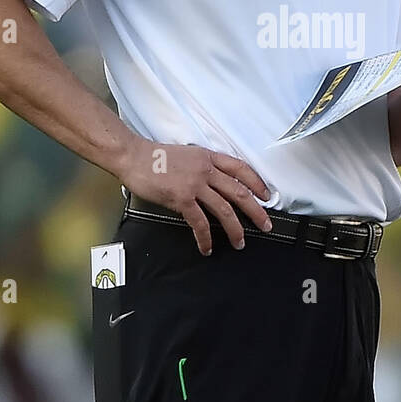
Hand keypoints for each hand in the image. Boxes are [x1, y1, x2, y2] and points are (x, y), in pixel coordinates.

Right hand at [117, 136, 271, 254]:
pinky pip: (200, 222)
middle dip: (256, 211)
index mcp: (208, 157)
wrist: (134, 157)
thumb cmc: (155, 157)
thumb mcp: (187, 154)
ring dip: (235, 229)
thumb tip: (212, 182)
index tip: (266, 195)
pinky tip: (207, 247)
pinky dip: (205, 237)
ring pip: (224, 210)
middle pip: (239, 192)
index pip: (241, 169)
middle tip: (266, 224)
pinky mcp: (182, 198)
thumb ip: (202, 166)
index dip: (257, 183)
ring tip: (240, 242)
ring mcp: (195, 184)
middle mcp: (206, 170)